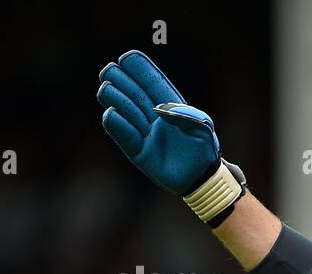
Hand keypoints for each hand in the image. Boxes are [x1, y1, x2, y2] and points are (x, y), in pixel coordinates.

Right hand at [97, 50, 245, 223]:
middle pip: (133, 93)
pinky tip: (111, 113)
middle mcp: (153, 117)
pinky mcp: (138, 152)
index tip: (127, 57)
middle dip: (121, 80)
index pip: (152, 83)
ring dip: (116, 99)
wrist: (201, 178)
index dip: (140, 70)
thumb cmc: (204, 148)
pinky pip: (125, 136)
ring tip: (107, 88)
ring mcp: (144, 133)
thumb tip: (159, 108)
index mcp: (169, 106)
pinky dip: (118, 125)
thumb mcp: (202, 127)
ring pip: (125, 111)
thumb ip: (185, 113)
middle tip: (109, 71)